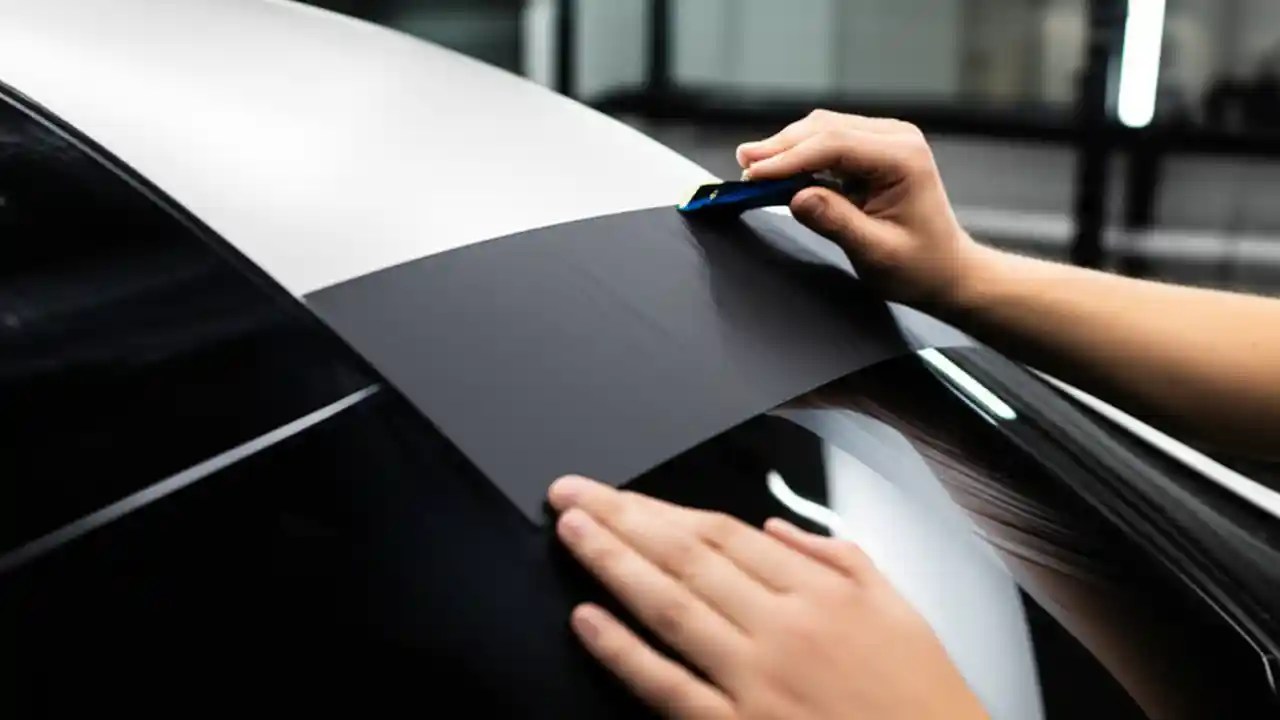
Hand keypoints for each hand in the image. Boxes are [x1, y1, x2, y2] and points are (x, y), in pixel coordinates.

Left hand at [547, 475, 988, 719]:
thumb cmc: (921, 698)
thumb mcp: (898, 608)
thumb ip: (837, 557)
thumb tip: (776, 530)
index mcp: (818, 592)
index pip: (721, 533)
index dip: (661, 508)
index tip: (619, 494)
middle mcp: (781, 628)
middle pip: (685, 556)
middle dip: (620, 519)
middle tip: (572, 494)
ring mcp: (755, 679)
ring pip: (669, 607)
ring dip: (613, 563)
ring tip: (573, 532)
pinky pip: (669, 685)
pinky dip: (623, 651)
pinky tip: (588, 621)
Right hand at [737, 110, 992, 310]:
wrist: (945, 270)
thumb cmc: (918, 266)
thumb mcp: (875, 252)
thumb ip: (837, 222)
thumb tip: (796, 197)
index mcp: (902, 157)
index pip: (834, 144)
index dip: (789, 158)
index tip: (754, 174)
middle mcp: (896, 138)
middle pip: (825, 128)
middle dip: (781, 146)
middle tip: (742, 163)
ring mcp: (885, 141)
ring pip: (823, 129)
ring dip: (786, 147)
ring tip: (751, 165)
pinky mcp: (872, 150)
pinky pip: (828, 142)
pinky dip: (800, 154)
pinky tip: (775, 168)